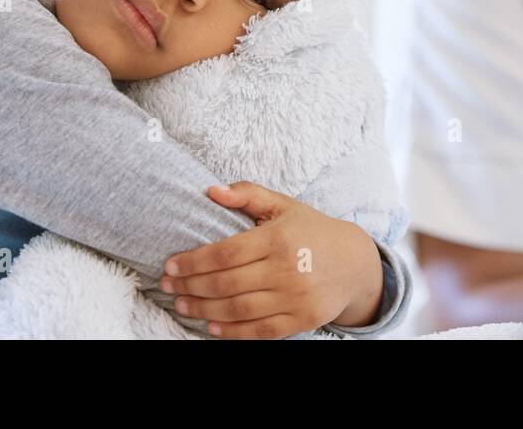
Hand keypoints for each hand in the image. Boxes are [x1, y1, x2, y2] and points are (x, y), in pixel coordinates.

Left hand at [158, 181, 383, 338]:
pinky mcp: (301, 320)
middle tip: (168, 288)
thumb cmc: (311, 230)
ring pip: (238, 309)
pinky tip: (210, 326)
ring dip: (203, 310)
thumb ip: (248, 194)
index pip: (225, 252)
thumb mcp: (284, 205)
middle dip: (191, 287)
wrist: (354, 263)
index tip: (170, 266)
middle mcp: (287, 268)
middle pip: (227, 283)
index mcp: (279, 237)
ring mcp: (295, 297)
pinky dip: (231, 332)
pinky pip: (259, 330)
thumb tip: (211, 190)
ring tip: (182, 306)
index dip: (193, 261)